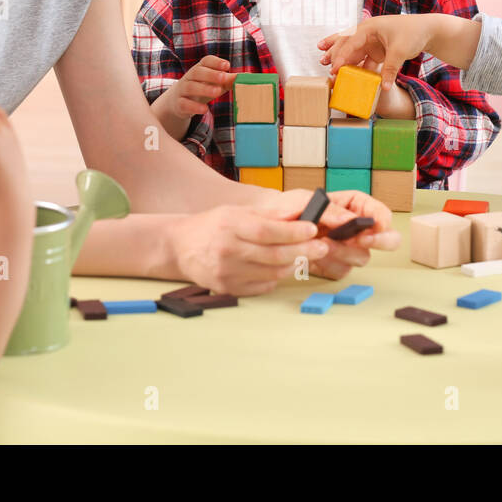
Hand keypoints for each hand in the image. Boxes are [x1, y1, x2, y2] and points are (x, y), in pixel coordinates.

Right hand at [153, 56, 235, 134]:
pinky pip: (185, 104)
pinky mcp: (179, 104)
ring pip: (191, 87)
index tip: (227, 65)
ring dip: (204, 89)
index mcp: (200, 69)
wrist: (178, 101)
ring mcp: (183, 90)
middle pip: (197, 72)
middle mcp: (189, 77)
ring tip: (217, 92)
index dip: (216, 62)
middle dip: (211, 74)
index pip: (206, 61)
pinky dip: (194, 107)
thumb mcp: (214, 83)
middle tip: (223, 77)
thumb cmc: (201, 89)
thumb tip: (248, 76)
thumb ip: (228, 80)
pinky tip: (205, 109)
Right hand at [169, 200, 329, 295]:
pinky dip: (276, 277)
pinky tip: (283, 268)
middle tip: (321, 246)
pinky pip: (262, 285)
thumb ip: (266, 216)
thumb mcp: (235, 212)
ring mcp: (227, 273)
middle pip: (273, 254)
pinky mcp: (228, 289)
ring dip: (294, 265)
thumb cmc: (212, 226)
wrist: (180, 247)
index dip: (292, 232)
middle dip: (303, 251)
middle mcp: (227, 251)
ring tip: (307, 256)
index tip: (312, 229)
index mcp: (230, 226)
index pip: (267, 231)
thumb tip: (298, 215)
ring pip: (271, 272)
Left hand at [280, 189, 401, 279]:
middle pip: (387, 240)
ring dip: (343, 253)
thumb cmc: (287, 207)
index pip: (381, 214)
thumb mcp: (306, 200)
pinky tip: (313, 257)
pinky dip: (328, 265)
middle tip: (361, 241)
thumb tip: (349, 219)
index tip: (372, 229)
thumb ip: (330, 210)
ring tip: (321, 245)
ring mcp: (347, 248)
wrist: (266, 228)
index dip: (382, 222)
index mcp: (354, 206)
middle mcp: (356, 229)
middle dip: (378, 242)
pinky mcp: (335, 265)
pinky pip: (342, 271)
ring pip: (362, 258)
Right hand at [318, 15, 434, 90]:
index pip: (351, 41)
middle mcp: (368, 33)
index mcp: (370, 27)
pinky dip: (354, 65)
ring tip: (325, 62)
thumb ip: (390, 69)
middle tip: (323, 62)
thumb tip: (385, 88)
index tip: (335, 68)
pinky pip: (362, 58)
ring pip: (352, 50)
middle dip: (334, 51)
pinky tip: (347, 73)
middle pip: (346, 42)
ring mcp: (372, 41)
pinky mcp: (377, 50)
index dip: (342, 55)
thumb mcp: (400, 51)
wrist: (428, 30)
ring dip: (340, 57)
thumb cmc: (413, 33)